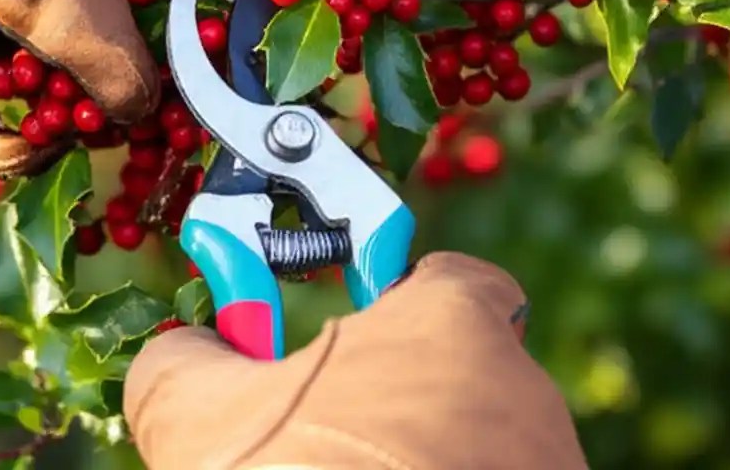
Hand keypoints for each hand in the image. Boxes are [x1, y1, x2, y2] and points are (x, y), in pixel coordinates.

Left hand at [0, 0, 159, 174]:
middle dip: (110, 73)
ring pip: (68, 58)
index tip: (189, 57)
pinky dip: (16, 127)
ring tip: (25, 144)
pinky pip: (18, 88)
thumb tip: (141, 92)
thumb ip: (68, 0)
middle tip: (106, 124)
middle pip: (114, 5)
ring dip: (59, 113)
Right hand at [123, 252, 587, 469]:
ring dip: (422, 463)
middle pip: (463, 373)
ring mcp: (546, 469)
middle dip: (400, 398)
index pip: (454, 279)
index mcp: (451, 325)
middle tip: (327, 437)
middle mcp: (522, 393)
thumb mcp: (199, 415)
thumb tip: (183, 350)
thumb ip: (187, 360)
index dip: (403, 299)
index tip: (355, 331)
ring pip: (481, 448)